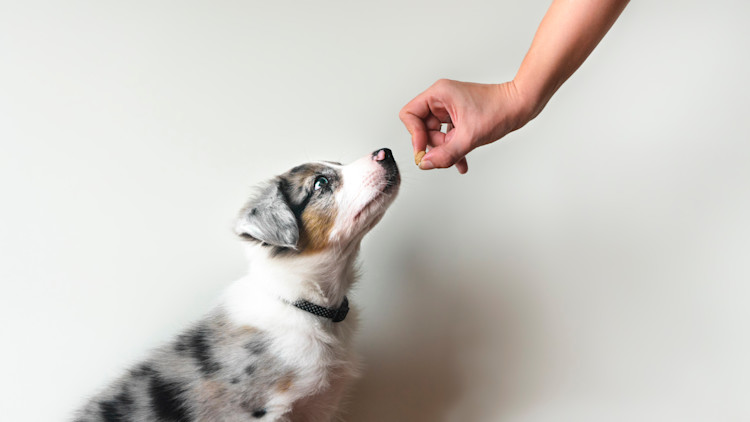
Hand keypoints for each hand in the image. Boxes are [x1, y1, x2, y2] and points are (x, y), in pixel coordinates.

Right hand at [399, 79, 535, 173]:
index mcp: (439, 94)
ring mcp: (449, 108)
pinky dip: (453, 148)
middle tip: (448, 153)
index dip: (414, 135)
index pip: (410, 114)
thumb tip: (426, 164)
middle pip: (422, 127)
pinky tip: (462, 162)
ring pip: (435, 134)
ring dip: (446, 149)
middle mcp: (441, 99)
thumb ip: (445, 153)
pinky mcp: (458, 116)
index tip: (424, 151)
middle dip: (434, 145)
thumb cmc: (499, 110)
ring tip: (461, 156)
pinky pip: (447, 135)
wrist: (521, 106)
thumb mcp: (469, 137)